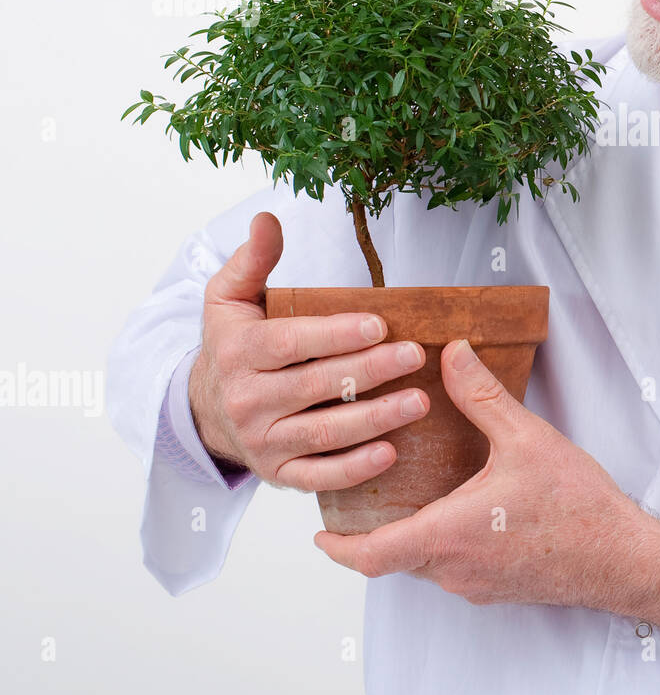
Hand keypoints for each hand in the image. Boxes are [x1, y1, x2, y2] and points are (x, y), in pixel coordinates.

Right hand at [188, 211, 432, 490]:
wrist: (205, 409)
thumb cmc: (232, 344)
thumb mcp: (229, 298)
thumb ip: (252, 258)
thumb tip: (268, 218)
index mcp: (240, 353)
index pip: (290, 343)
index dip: (336, 334)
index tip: (380, 324)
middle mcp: (248, 400)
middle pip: (315, 386)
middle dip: (369, 370)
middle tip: (414, 356)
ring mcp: (264, 441)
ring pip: (323, 433)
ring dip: (375, 420)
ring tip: (420, 402)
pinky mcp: (278, 473)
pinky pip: (318, 476)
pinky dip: (353, 469)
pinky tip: (391, 454)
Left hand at [314, 340, 659, 630]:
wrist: (622, 558)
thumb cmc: (577, 507)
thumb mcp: (526, 439)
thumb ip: (483, 396)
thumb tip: (455, 354)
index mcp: (449, 534)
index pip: (372, 555)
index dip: (338, 548)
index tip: (319, 534)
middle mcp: (455, 569)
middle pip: (394, 559)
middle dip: (374, 533)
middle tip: (363, 499)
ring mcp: (477, 585)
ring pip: (425, 565)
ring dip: (412, 536)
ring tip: (414, 497)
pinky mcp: (499, 589)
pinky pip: (454, 570)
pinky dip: (444, 545)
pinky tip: (464, 513)